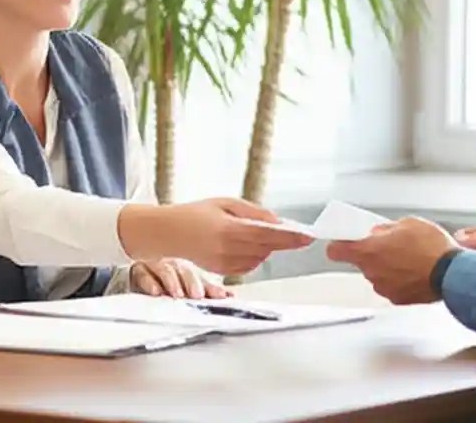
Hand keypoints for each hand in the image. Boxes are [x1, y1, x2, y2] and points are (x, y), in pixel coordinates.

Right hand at [121, 198, 312, 275]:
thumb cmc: (196, 214)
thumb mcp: (226, 203)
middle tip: (293, 232)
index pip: (267, 235)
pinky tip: (243, 244)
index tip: (308, 237)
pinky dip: (254, 256)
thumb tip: (278, 222)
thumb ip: (254, 213)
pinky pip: (249, 266)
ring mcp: (224, 263)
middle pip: (267, 248)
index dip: (290, 237)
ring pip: (260, 258)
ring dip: (266, 248)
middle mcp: (227, 249)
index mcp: (228, 229)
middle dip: (282, 241)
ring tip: (254, 233)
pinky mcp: (222, 271)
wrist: (168, 233)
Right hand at [131, 258, 230, 298]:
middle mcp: (174, 264)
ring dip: (172, 282)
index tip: (221, 296)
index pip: (203, 278)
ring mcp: (157, 265)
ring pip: (165, 270)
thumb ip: (208, 290)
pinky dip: (150, 283)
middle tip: (198, 295)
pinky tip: (155, 291)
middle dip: (192, 283)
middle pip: (185, 271)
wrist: (142, 268)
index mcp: (189, 268)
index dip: (212, 288)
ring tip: (177, 294)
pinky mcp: (139, 270)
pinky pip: (144, 274)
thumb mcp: (188, 284)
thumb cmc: (168, 277)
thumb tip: (230, 295)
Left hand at [325, 217, 458, 304]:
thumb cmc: (432, 248)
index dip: (338, 244)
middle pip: (361, 261)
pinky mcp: (398, 299)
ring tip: (410, 259)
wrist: (453, 273)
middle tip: (391, 245)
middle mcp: (372, 272)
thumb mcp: (409, 224)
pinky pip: (392, 286)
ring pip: (378, 274)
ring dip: (388, 268)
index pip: (336, 250)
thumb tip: (380, 231)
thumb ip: (387, 228)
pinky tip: (415, 272)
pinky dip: (400, 280)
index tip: (342, 241)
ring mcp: (384, 287)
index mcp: (369, 250)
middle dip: (373, 254)